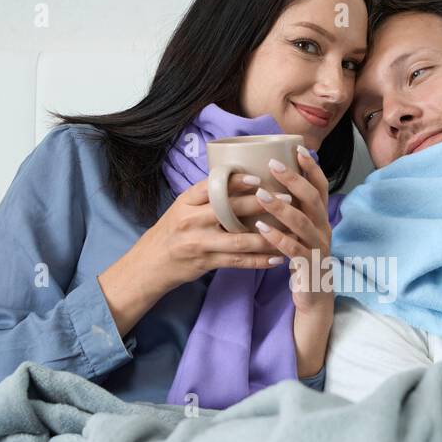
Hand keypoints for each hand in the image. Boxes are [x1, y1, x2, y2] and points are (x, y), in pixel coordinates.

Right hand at [140, 172, 285, 290]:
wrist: (150, 264)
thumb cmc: (171, 232)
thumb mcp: (181, 208)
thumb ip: (205, 197)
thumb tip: (237, 179)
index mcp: (186, 202)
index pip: (211, 186)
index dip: (235, 181)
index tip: (258, 178)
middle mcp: (192, 220)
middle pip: (231, 210)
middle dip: (262, 204)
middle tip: (288, 198)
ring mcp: (200, 243)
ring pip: (240, 239)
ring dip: (268, 236)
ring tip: (291, 231)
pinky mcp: (206, 262)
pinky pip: (238, 261)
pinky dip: (259, 260)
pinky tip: (277, 258)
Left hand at [251, 145, 334, 316]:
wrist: (314, 296)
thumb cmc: (301, 258)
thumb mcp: (301, 231)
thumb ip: (293, 210)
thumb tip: (270, 183)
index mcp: (321, 218)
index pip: (321, 187)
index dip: (311, 167)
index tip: (297, 147)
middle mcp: (323, 229)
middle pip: (312, 199)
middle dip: (293, 179)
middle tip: (272, 164)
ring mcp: (318, 248)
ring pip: (302, 223)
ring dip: (281, 207)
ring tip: (260, 195)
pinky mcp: (309, 266)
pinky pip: (293, 249)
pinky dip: (277, 238)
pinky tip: (261, 229)